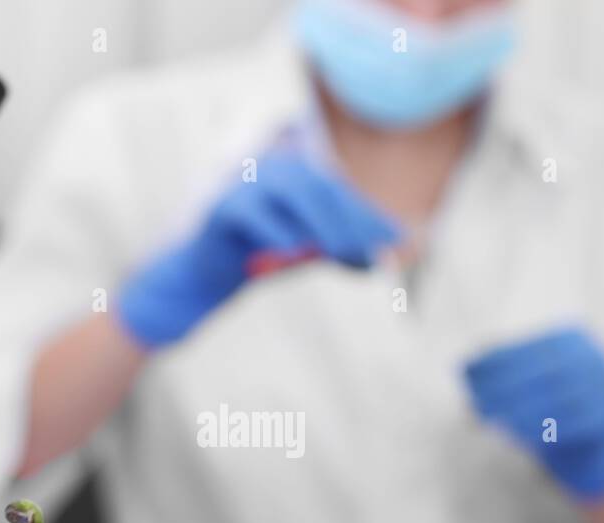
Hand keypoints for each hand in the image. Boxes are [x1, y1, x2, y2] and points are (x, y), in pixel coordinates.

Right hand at [117, 154, 399, 348]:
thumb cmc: (261, 257)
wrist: (205, 273)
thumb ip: (342, 247)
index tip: (398, 241)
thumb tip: (388, 255)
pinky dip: (277, 235)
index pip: (339, 190)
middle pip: (322, 188)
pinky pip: (255, 215)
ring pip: (293, 195)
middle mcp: (272, 167)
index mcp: (295, 171)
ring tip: (344, 255)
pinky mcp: (224, 208)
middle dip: (352, 223)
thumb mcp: (309, 250)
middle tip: (375, 255)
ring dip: (324, 227)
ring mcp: (246, 183)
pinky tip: (294, 255)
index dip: (369, 215)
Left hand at [464, 327, 603, 501]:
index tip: (466, 373)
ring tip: (488, 418)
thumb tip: (465, 368)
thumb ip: (503, 374)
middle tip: (476, 402)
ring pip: (554, 396)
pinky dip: (538, 428)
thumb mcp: (528, 386)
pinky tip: (515, 434)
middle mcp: (591, 359)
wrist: (592, 453)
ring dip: (517, 408)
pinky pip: (568, 424)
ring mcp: (602, 388)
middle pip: (541, 370)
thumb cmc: (552, 411)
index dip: (495, 361)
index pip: (529, 346)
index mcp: (571, 340)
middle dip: (503, 386)